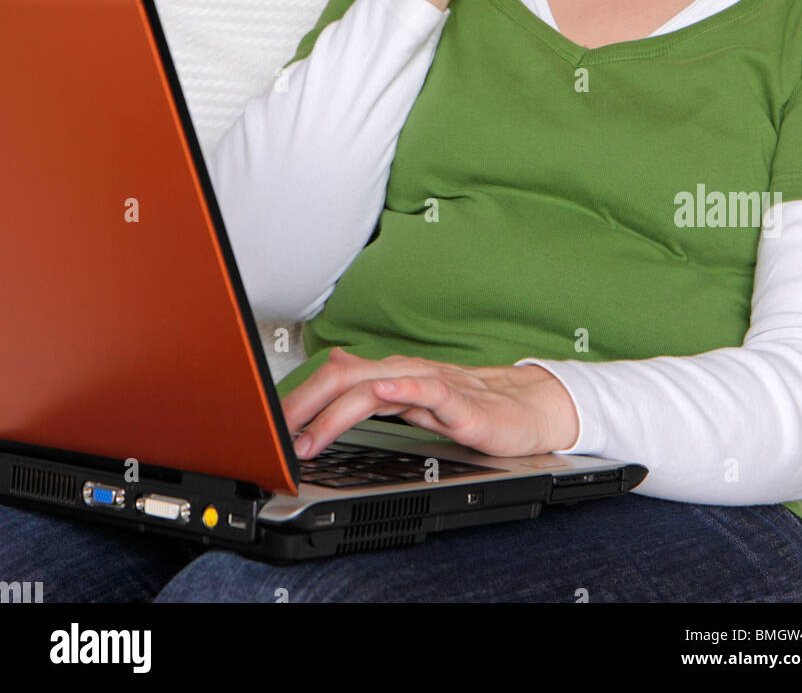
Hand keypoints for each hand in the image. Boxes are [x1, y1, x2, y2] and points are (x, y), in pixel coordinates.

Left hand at [282, 348, 579, 460]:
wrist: (528, 410)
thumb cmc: (469, 406)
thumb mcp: (410, 404)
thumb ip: (372, 393)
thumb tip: (329, 376)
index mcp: (390, 374)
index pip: (332, 378)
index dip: (295, 398)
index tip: (265, 427)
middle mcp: (405, 372)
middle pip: (342, 377)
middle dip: (301, 404)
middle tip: (273, 435)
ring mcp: (433, 385)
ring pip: (374, 385)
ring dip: (335, 411)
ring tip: (308, 437)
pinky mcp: (462, 402)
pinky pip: (429, 390)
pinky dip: (402, 389)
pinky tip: (383, 393)